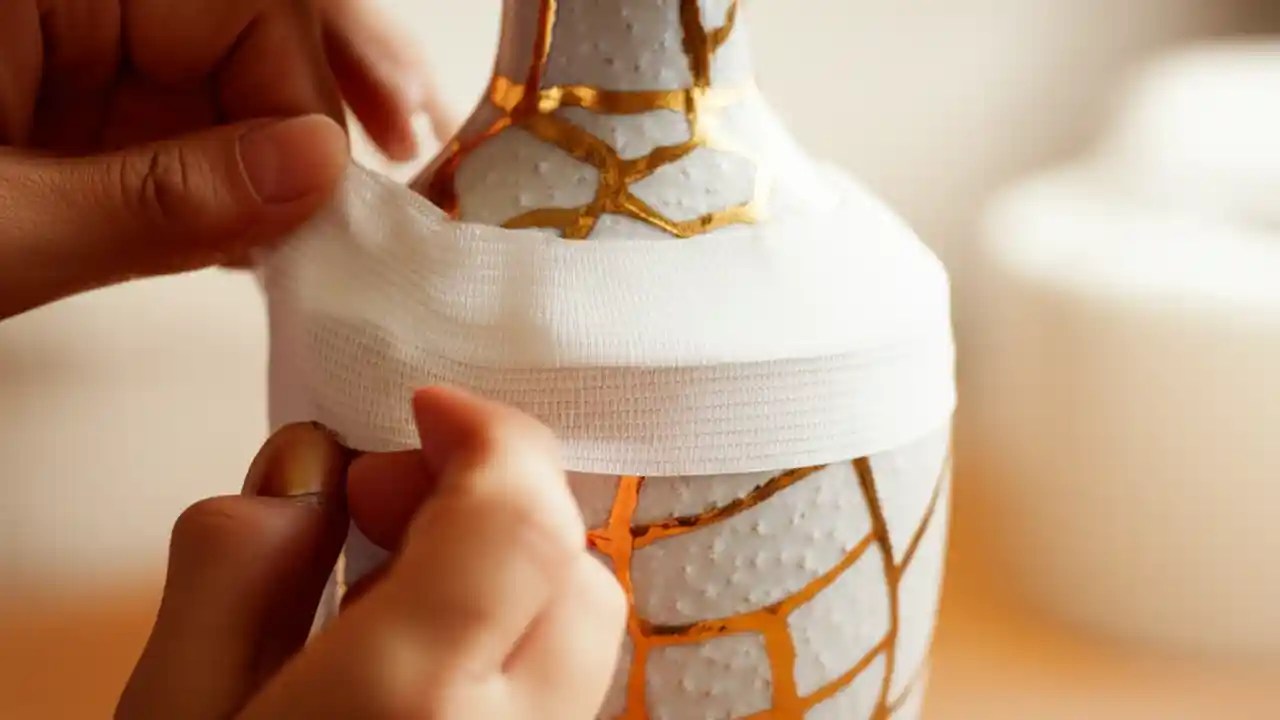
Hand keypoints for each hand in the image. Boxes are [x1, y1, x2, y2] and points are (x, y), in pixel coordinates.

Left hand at [0, 0, 450, 319]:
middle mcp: (77, 5)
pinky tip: (278, 214)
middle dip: (334, 87)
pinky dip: (241, 167)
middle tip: (412, 148)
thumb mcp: (4, 228)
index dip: (307, 89)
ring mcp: (76, 46)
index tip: (332, 195)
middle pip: (255, 22)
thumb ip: (160, 199)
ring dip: (298, 132)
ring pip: (234, 64)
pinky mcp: (72, 95)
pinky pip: (188, 109)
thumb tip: (318, 171)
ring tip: (367, 187)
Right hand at [118, 387, 626, 719]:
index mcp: (404, 707)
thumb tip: (309, 470)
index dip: (489, 436)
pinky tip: (420, 652)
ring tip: (389, 583)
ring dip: (509, 567)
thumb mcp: (169, 715)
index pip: (520, 522)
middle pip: (575, 568)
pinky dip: (513, 633)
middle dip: (495, 500)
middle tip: (382, 504)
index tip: (427, 408)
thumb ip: (237, 568)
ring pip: (583, 631)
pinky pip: (563, 689)